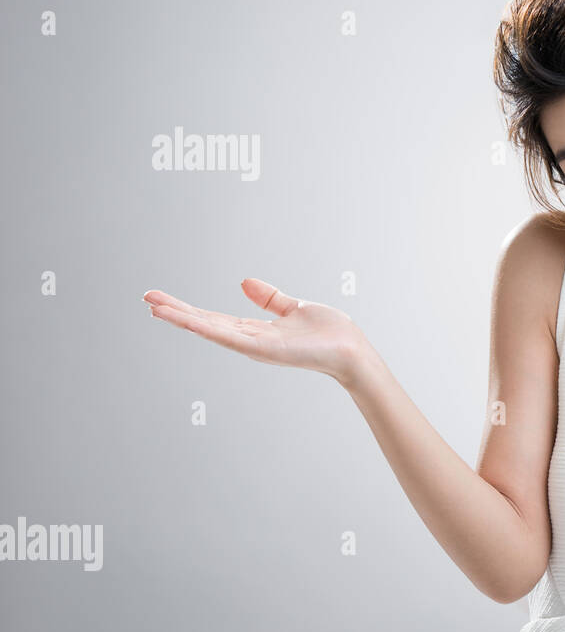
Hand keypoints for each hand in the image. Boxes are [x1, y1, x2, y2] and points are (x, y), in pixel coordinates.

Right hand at [143, 278, 368, 383]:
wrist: (351, 349)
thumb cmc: (329, 333)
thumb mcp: (293, 307)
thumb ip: (269, 298)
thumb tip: (243, 281)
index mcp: (255, 331)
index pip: (214, 318)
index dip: (188, 309)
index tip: (162, 299)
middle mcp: (249, 340)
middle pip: (205, 323)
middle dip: (175, 312)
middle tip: (145, 298)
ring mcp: (253, 346)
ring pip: (210, 330)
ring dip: (181, 318)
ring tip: (153, 306)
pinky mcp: (262, 349)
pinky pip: (228, 336)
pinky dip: (205, 328)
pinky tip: (185, 319)